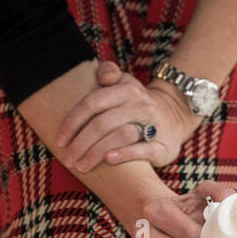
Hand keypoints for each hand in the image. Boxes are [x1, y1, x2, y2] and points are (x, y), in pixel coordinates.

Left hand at [54, 61, 197, 171]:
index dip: (73, 121)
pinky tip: (109, 160)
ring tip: (81, 165)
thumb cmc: (137, 102)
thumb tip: (102, 76)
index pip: (93, 102)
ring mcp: (153, 125)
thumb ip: (109, 72)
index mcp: (127, 89)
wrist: (176, 114)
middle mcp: (141, 105)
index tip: (60, 139)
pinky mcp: (163, 145)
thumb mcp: (125, 82)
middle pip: (104, 123)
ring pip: (121, 135)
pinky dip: (125, 154)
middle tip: (67, 159)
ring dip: (97, 151)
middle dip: (81, 142)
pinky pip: (144, 149)